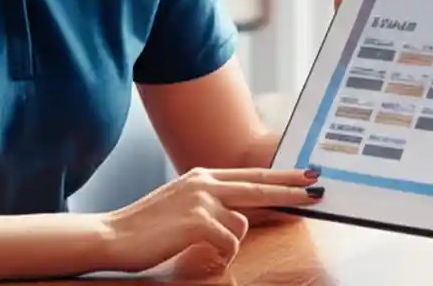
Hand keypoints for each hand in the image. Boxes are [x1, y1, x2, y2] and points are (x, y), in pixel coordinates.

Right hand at [103, 167, 321, 275]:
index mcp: (203, 176)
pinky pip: (229, 244)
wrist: (113, 236)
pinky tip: (197, 255)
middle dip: (292, 190)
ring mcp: (202, 199)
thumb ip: (211, 203)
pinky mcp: (198, 221)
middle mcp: (205, 182)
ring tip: (199, 248)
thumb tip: (240, 215)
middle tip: (319, 191)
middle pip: (260, 186)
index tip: (307, 175)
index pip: (252, 175)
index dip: (282, 176)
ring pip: (240, 225)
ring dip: (227, 244)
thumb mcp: (182, 205)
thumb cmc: (147, 228)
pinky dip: (219, 256)